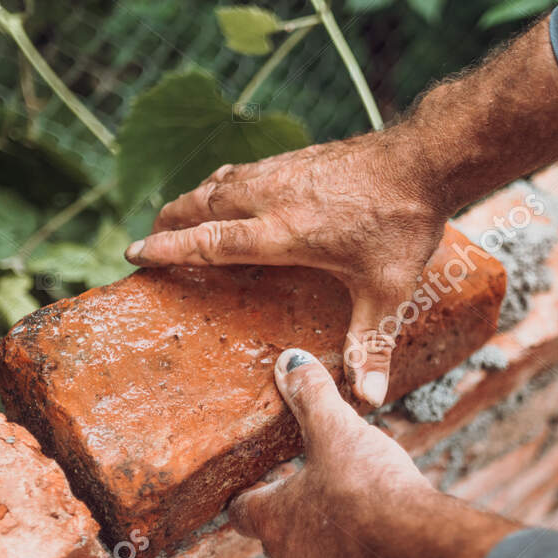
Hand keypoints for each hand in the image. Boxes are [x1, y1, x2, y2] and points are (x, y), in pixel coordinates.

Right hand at [124, 126, 450, 407]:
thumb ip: (372, 343)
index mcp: (281, 232)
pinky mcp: (296, 158)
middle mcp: (271, 197)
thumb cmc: (402, 223)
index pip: (209, 241)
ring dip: (192, 199)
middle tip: (148, 238)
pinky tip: (229, 190)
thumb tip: (369, 399)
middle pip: (201, 205)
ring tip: (177, 215)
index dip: (168, 248)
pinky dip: (222, 183)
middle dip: (169, 221)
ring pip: (219, 183)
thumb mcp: (388, 291)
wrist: (424, 158)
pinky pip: (243, 170)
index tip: (134, 253)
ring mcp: (282, 172)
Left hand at [228, 348, 520, 557]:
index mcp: (272, 520)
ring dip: (321, 526)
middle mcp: (290, 556)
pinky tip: (377, 521)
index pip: (241, 510)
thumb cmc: (367, 488)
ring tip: (343, 496)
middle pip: (275, 531)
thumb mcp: (336, 430)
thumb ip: (312, 395)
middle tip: (303, 477)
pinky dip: (354, 543)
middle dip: (288, 504)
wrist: (418, 546)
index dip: (247, 491)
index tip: (257, 477)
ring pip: (311, 549)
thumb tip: (292, 361)